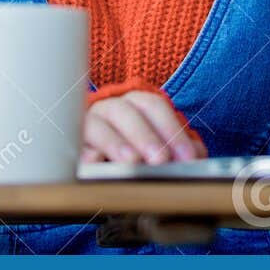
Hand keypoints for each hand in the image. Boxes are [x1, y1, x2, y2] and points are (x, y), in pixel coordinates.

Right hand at [81, 88, 207, 164]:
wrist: (96, 153)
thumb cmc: (135, 149)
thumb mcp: (161, 145)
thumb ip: (181, 150)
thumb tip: (197, 158)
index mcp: (135, 104)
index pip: (154, 107)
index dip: (171, 130)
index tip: (187, 158)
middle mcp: (110, 108)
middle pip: (127, 113)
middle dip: (146, 137)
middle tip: (161, 160)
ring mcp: (88, 125)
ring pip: (98, 126)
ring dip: (115, 143)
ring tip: (131, 162)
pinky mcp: (71, 145)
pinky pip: (75, 146)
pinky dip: (85, 155)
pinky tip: (96, 165)